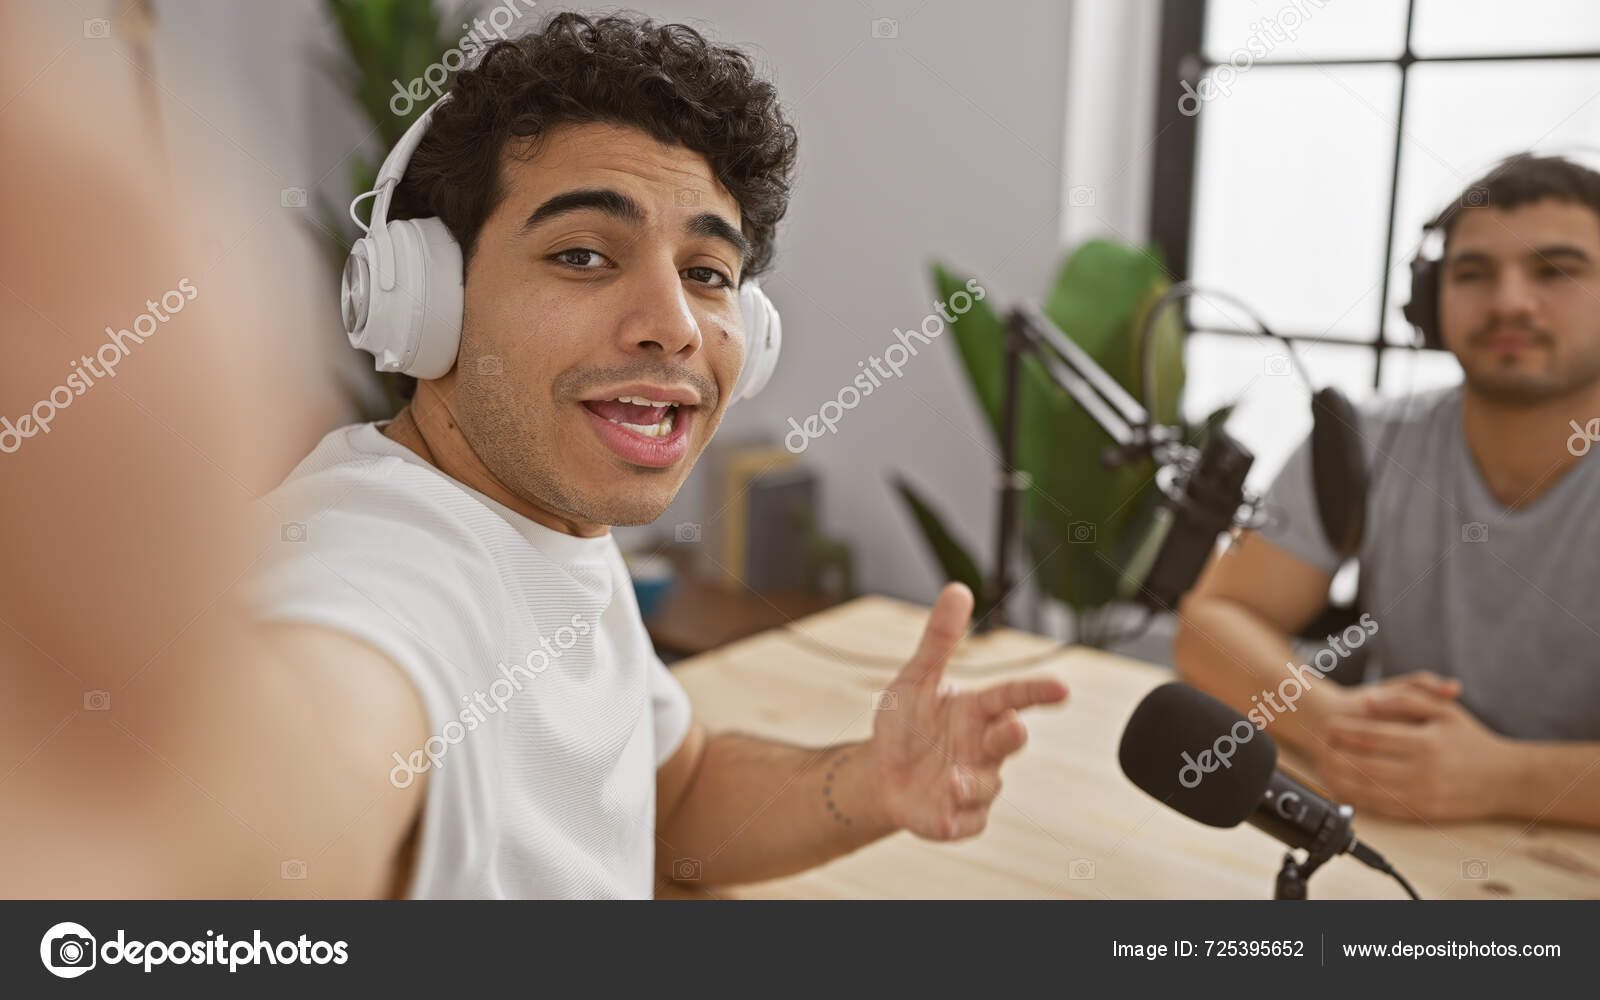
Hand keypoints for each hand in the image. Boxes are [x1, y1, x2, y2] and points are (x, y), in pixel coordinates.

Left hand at [868, 582, 1068, 840]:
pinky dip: (956, 821)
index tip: (1062, 689)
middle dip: (1012, 736)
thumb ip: (938, 640)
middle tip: (1012, 728)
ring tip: (949, 781)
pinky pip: (967, 822)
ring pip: (987, 785)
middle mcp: (983, 746)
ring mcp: (975, 784)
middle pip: (1008, 740)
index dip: (1036, 693)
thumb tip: (958, 589)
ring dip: (971, 783)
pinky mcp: (960, 817)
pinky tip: (941, 818)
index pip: (1012, 696)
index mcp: (977, 710)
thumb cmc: (906, 724)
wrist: (881, 773)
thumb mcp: (914, 679)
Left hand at [1312, 678, 1514, 822]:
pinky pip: (1382, 807)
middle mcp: (1422, 771)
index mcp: (1426, 742)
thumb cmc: (1472, 741)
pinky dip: (1358, 797)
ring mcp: (1422, 795)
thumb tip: (1370, 700)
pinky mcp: (1422, 814)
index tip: (1326, 724)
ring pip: (1368, 788)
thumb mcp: (1444, 711)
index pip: (1372, 736)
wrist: (1506, 780)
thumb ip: (1407, 699)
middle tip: (1316, 743)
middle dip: (1336, 753)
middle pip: (1364, 763)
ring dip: (1340, 776)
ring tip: (1322, 763)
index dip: (1345, 730)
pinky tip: (1344, 786)